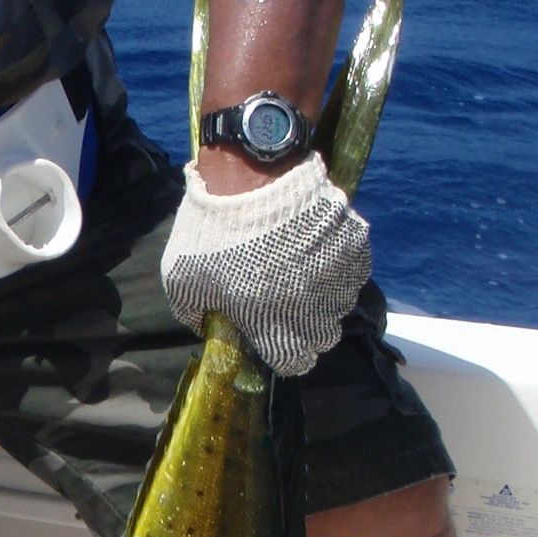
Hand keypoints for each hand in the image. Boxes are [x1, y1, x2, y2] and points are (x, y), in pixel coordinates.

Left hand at [160, 153, 369, 375]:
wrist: (252, 173)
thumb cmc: (212, 231)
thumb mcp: (182, 280)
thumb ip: (195, 313)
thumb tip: (207, 326)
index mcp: (273, 324)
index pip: (295, 363)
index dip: (284, 355)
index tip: (275, 340)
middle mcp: (314, 308)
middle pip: (323, 337)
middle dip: (307, 329)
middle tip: (288, 305)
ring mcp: (339, 275)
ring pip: (341, 303)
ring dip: (325, 297)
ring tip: (303, 275)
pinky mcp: (356, 243)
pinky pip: (355, 269)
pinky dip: (340, 267)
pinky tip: (319, 253)